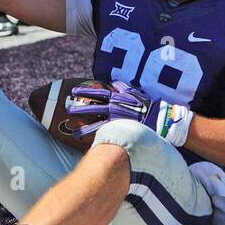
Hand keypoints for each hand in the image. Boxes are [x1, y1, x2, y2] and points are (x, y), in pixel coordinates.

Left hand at [69, 80, 193, 146]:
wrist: (157, 117)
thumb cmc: (146, 104)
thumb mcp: (135, 92)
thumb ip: (123, 87)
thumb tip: (114, 83)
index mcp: (116, 97)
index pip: (96, 93)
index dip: (84, 92)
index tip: (73, 91)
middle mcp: (114, 107)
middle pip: (92, 107)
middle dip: (79, 108)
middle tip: (68, 109)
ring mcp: (116, 120)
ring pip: (95, 123)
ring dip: (83, 126)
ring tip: (72, 130)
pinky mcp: (120, 130)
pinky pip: (104, 134)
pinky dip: (94, 136)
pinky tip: (87, 140)